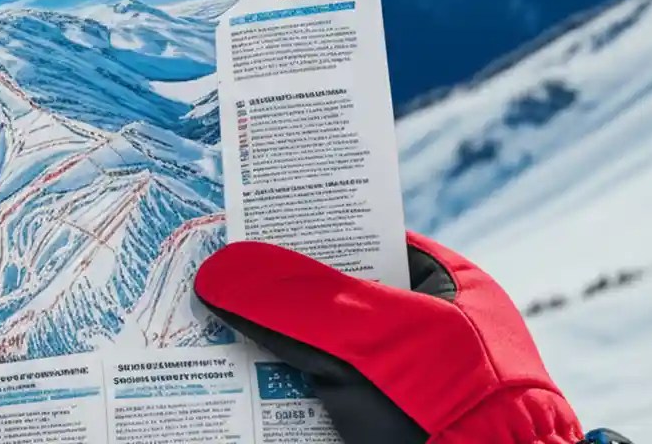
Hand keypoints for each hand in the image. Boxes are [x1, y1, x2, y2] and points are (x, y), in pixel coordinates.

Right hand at [194, 232, 620, 443]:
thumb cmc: (457, 408)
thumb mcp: (371, 340)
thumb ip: (295, 300)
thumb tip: (216, 270)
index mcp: (444, 286)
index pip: (358, 237)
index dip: (298, 229)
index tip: (239, 226)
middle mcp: (421, 331)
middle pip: (323, 301)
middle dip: (266, 298)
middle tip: (205, 283)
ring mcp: (398, 385)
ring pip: (311, 356)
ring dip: (260, 352)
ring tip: (194, 333)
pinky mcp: (371, 425)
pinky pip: (308, 402)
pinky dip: (270, 398)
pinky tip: (222, 388)